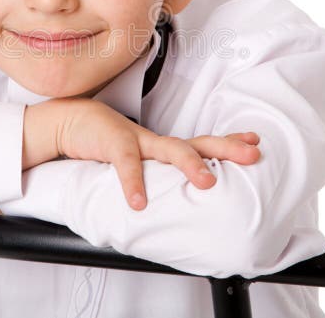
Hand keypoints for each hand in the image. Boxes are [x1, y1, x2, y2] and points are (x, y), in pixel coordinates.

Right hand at [56, 99, 260, 210]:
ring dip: (191, 164)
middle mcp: (156, 141)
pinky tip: (139, 203)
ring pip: (170, 149)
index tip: (255, 142)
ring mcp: (138, 140)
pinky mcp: (113, 143)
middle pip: (199, 142)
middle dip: (227, 148)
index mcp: (162, 146)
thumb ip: (151, 177)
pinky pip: (126, 163)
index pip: (203, 143)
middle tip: (251, 155)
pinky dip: (133, 183)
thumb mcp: (133, 162)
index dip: (229, 143)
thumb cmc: (103, 142)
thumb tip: (171, 203)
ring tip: (208, 183)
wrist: (69, 121)